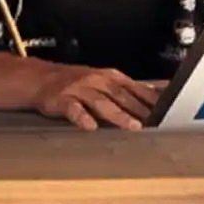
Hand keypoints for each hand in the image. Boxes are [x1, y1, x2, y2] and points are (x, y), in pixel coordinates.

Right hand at [30, 64, 161, 130]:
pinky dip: (82, 118)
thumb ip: (124, 88)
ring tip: (132, 126)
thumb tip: (152, 94)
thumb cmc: (74, 81)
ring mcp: (78, 90)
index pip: (133, 87)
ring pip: (101, 102)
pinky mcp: (61, 100)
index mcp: (107, 76)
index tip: (163, 110)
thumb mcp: (101, 80)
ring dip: (118, 114)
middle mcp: (95, 81)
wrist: (40, 78)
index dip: (149, 98)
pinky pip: (73, 109)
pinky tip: (90, 127)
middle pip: (120, 95)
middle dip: (138, 109)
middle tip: (154, 122)